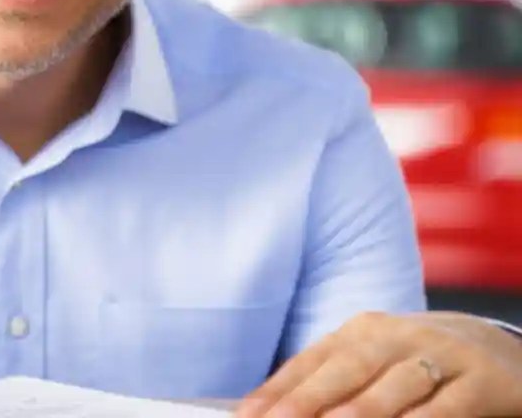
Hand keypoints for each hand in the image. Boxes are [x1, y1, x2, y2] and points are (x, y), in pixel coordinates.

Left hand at [237, 311, 521, 417]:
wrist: (500, 349)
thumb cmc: (417, 364)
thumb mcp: (373, 365)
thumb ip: (328, 384)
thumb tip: (268, 409)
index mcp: (360, 331)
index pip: (310, 362)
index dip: (276, 390)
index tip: (246, 416)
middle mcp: (396, 337)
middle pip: (346, 368)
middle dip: (307, 399)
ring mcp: (441, 355)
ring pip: (395, 385)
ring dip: (361, 410)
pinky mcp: (481, 381)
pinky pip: (448, 405)